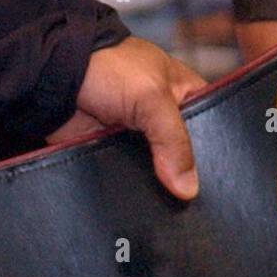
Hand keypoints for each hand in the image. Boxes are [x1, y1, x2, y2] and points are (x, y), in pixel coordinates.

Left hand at [46, 37, 204, 200]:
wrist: (55, 76)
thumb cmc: (108, 66)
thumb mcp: (153, 98)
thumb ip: (174, 141)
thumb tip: (188, 187)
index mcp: (184, 94)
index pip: (211, 127)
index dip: (216, 152)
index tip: (220, 182)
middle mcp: (164, 117)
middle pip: (185, 154)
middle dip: (186, 174)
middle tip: (194, 201)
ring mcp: (138, 138)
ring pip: (159, 171)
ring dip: (160, 185)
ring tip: (171, 211)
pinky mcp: (114, 154)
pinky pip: (131, 178)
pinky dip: (134, 189)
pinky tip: (143, 205)